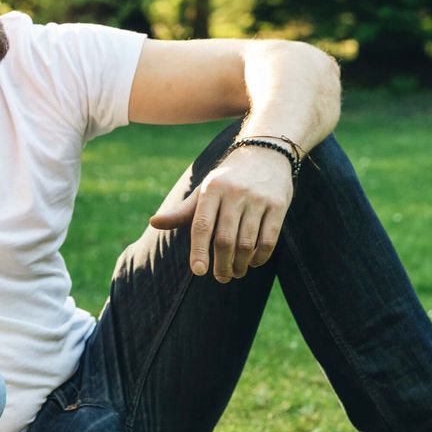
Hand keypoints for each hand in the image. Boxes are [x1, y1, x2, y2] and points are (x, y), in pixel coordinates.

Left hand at [149, 145, 293, 281]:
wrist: (265, 153)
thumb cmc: (227, 180)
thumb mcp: (204, 191)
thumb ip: (182, 211)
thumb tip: (153, 223)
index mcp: (211, 189)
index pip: (201, 225)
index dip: (199, 250)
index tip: (198, 271)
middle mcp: (234, 193)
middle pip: (225, 239)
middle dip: (222, 264)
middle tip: (221, 277)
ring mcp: (258, 199)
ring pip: (247, 242)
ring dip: (240, 264)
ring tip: (236, 272)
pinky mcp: (278, 204)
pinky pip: (268, 239)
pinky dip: (260, 257)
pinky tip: (253, 262)